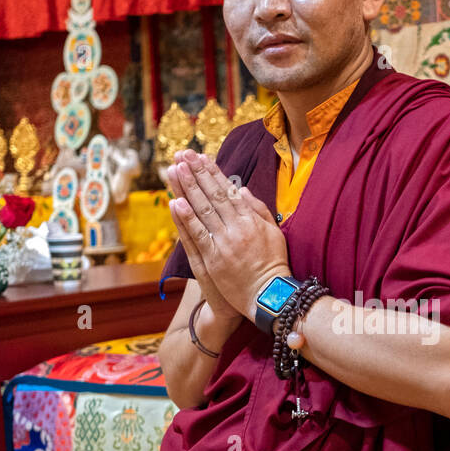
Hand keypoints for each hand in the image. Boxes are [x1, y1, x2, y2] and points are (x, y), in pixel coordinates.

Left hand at [167, 150, 290, 323]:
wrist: (268, 295)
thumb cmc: (273, 264)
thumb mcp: (274, 233)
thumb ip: (258, 210)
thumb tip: (241, 189)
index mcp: (251, 220)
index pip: (227, 190)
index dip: (212, 172)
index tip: (200, 157)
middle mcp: (236, 228)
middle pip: (212, 195)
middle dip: (196, 173)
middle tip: (183, 155)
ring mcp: (223, 244)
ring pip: (202, 211)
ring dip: (187, 189)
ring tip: (175, 170)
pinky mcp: (213, 260)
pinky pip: (197, 236)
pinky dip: (186, 219)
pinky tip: (176, 202)